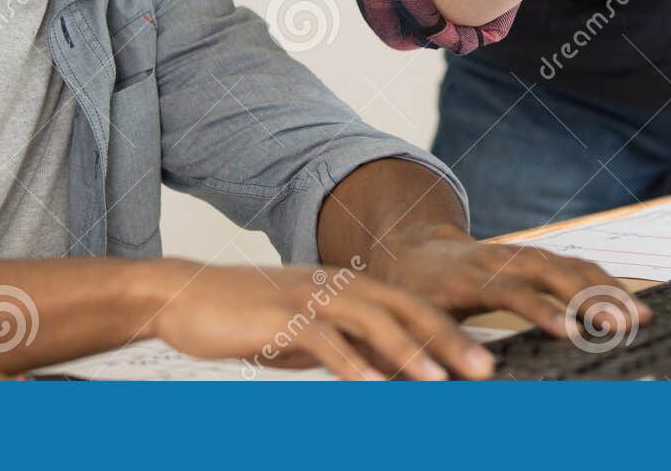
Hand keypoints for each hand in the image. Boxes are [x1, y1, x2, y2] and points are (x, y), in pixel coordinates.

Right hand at [142, 259, 492, 380]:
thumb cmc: (250, 318)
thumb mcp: (310, 335)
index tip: (485, 360)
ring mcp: (309, 297)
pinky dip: (350, 362)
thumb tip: (394, 373)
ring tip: (440, 381)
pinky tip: (371, 385)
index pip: (412, 307)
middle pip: (405, 308)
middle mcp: (337, 286)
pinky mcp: (279, 317)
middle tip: (485, 370)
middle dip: (447, 340)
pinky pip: (323, 339)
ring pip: (371, 321)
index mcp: (348, 287)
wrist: (186, 296)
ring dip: (409, 352)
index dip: (450, 332)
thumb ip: (351, 349)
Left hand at [373, 224, 651, 341]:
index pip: (510, 291)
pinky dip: (604, 282)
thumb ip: (438, 346)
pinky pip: (575, 265)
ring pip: (569, 266)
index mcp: (468, 277)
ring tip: (639, 319)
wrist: (415, 248)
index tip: (570, 333)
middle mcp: (500, 259)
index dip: (541, 311)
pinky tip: (629, 304)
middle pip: (551, 273)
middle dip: (589, 299)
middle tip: (622, 327)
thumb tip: (461, 378)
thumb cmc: (415, 292)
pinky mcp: (536, 256)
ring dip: (606, 290)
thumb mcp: (416, 320)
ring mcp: (521, 254)